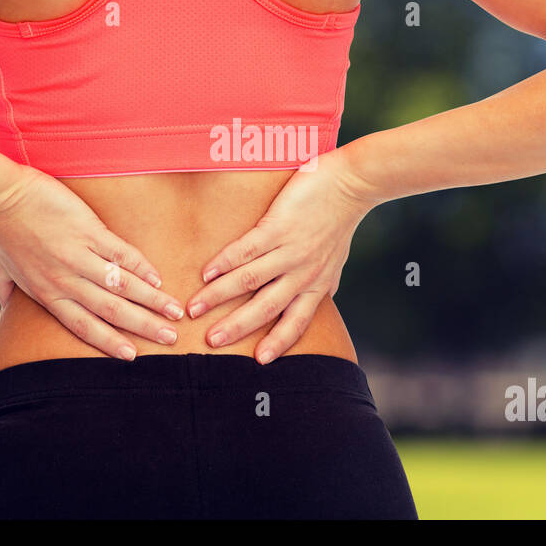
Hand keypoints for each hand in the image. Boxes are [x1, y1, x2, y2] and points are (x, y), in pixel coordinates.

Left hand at [0, 165, 185, 359]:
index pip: (84, 325)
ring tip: (175, 311)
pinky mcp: (87, 230)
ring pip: (122, 286)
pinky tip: (158, 277)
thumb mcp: (2, 268)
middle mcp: (65, 280)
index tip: (133, 356)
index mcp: (47, 293)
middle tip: (171, 338)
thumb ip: (7, 291)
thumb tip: (5, 309)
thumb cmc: (0, 230)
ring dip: (152, 300)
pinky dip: (142, 267)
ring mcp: (77, 255)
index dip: (110, 342)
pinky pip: (121, 253)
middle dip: (143, 326)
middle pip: (111, 311)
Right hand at [186, 147, 379, 363]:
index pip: (296, 322)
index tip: (258, 361)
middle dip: (237, 327)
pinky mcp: (279, 226)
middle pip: (267, 308)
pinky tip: (205, 272)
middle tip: (211, 342)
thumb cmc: (340, 219)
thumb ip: (325, 281)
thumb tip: (325, 296)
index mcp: (316, 285)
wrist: (351, 183)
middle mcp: (303, 273)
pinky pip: (247, 249)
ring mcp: (290, 250)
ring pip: (250, 280)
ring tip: (194, 308)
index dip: (277, 342)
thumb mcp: (336, 260)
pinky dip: (224, 262)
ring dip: (219, 296)